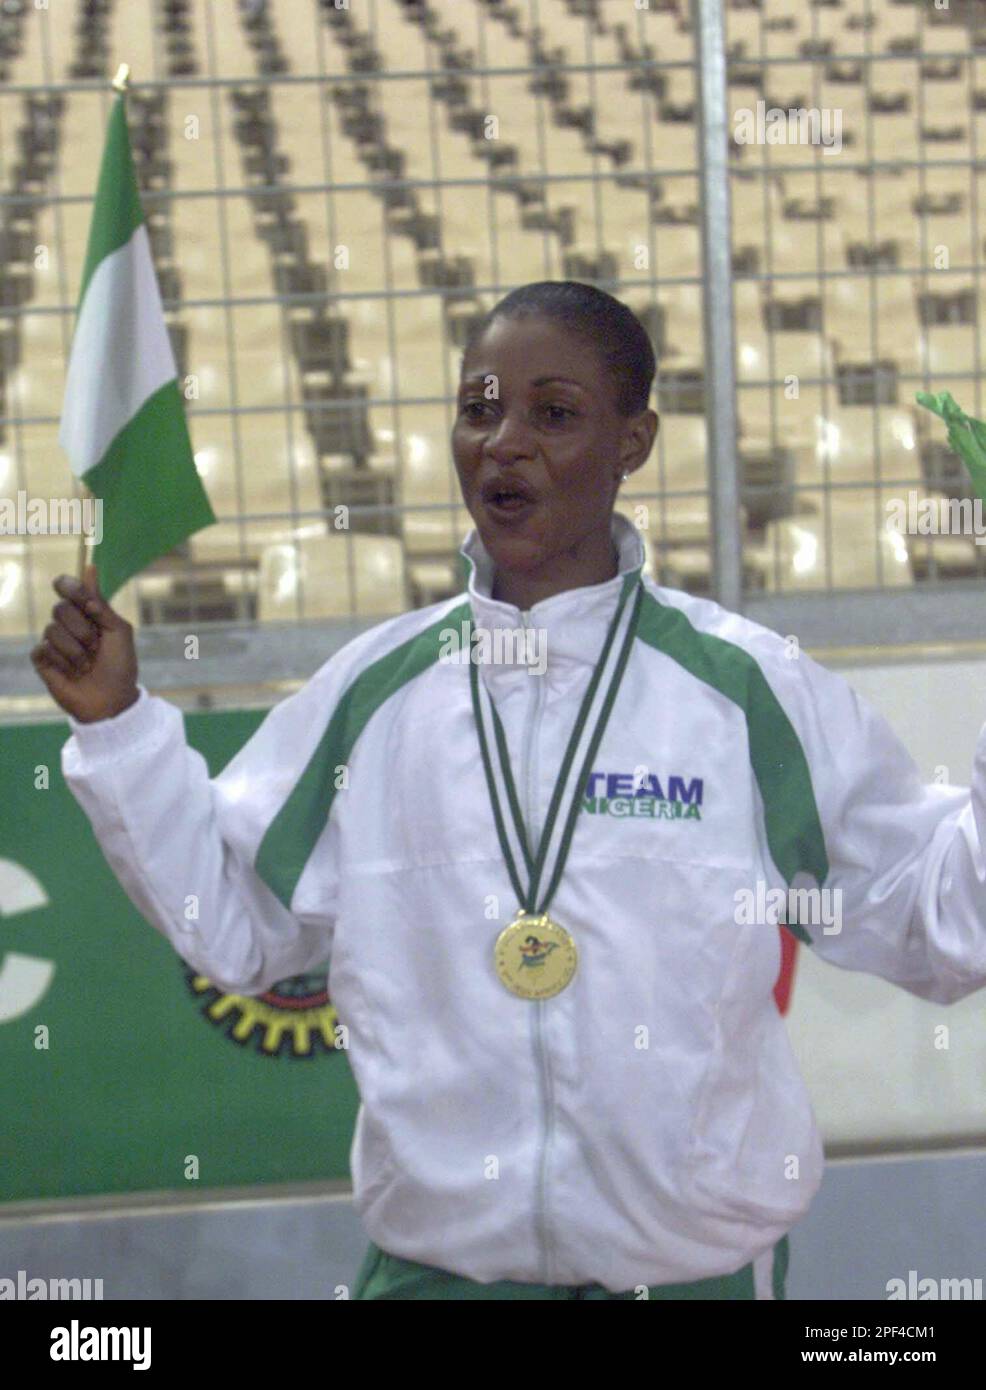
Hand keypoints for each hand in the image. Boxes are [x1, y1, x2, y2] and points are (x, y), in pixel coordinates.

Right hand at [30, 563, 139, 723]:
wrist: (112, 700)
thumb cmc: (120, 667)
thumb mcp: (119, 632)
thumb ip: (101, 604)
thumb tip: (89, 568)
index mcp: (88, 614)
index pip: (67, 587)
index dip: (69, 586)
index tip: (77, 593)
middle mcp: (69, 625)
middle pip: (60, 608)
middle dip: (82, 630)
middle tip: (96, 648)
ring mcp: (54, 642)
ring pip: (52, 630)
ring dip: (75, 651)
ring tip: (86, 665)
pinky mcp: (43, 661)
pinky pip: (42, 649)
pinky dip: (61, 662)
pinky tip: (71, 673)